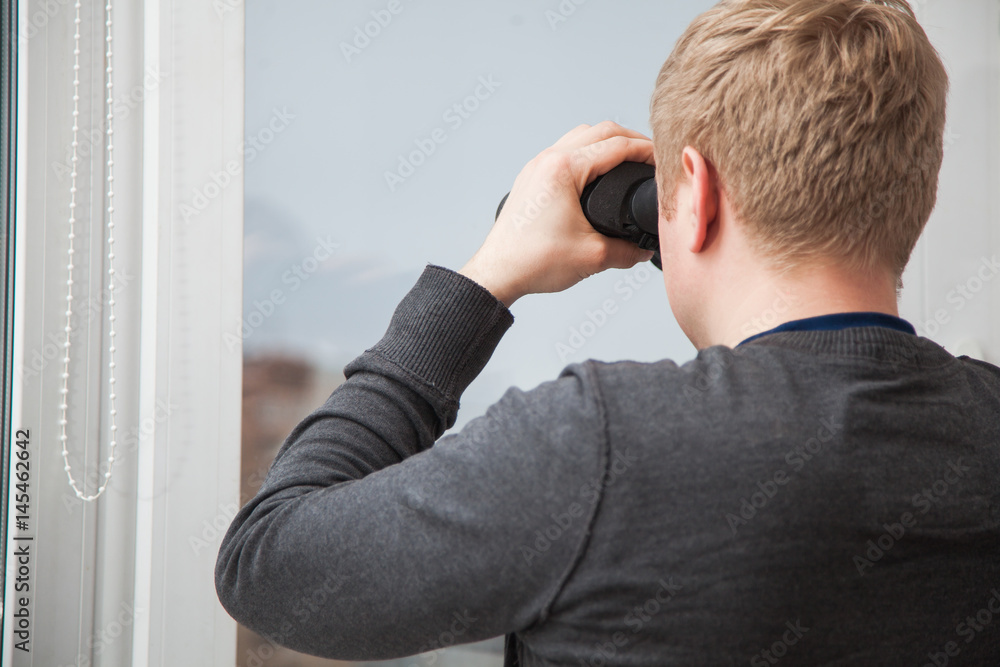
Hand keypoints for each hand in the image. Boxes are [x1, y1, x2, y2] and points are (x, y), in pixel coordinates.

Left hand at [459, 122, 655, 307]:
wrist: (498, 273)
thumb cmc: (532, 261)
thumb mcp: (592, 257)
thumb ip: (627, 252)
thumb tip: (645, 250)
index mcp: (564, 169)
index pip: (617, 146)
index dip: (647, 151)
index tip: (665, 160)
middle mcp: (548, 160)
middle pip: (600, 131)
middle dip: (630, 139)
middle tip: (651, 155)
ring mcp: (537, 166)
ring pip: (580, 136)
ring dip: (606, 142)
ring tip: (628, 159)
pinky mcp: (531, 178)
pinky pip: (563, 150)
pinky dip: (586, 153)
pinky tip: (596, 172)